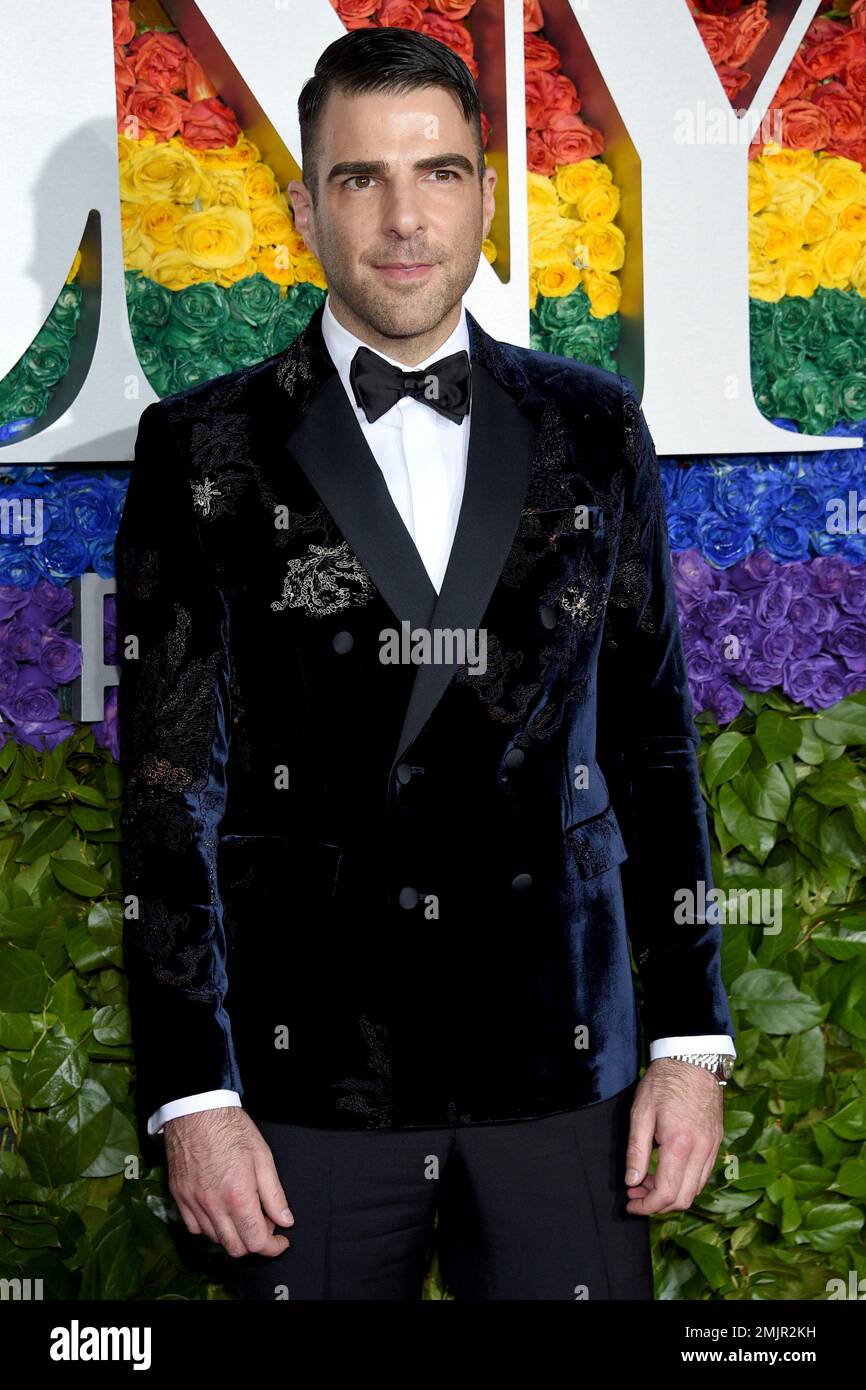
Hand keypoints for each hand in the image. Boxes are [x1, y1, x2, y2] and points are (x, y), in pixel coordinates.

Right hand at [164, 1106, 293, 1257]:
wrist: (196, 1110)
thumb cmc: (231, 1128)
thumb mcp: (262, 1156)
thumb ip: (274, 1194)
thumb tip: (285, 1220)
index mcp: (237, 1195)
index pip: (256, 1242)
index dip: (273, 1247)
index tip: (281, 1240)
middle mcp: (212, 1205)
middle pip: (235, 1248)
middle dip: (254, 1243)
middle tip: (264, 1222)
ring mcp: (192, 1203)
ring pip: (215, 1240)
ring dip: (233, 1234)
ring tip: (243, 1211)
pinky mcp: (179, 1198)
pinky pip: (194, 1228)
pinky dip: (210, 1227)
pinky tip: (220, 1210)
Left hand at [623, 1058, 723, 1215]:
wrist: (693, 1058)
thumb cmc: (664, 1081)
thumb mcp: (640, 1112)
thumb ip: (636, 1151)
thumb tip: (632, 1181)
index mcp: (679, 1144)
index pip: (666, 1193)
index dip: (646, 1206)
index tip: (630, 1203)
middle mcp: (701, 1151)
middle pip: (683, 1199)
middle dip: (658, 1205)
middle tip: (636, 1193)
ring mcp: (713, 1147)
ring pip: (695, 1189)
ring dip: (671, 1194)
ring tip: (648, 1181)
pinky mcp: (717, 1142)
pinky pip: (703, 1174)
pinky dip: (685, 1181)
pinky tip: (666, 1170)